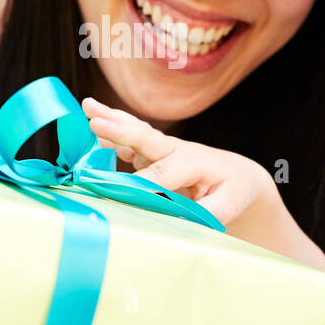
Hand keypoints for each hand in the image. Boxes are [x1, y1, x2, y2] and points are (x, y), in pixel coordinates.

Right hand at [81, 96, 276, 227]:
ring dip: (110, 119)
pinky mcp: (152, 150)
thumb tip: (186, 217)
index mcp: (193, 162)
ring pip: (135, 131)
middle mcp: (174, 149)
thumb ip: (210, 211)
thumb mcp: (229, 204)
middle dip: (120, 132)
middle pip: (145, 138)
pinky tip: (91, 120)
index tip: (118, 192)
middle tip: (95, 123)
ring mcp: (161, 148)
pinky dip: (111, 128)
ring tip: (88, 107)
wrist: (236, 173)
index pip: (163, 173)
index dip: (142, 183)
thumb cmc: (232, 189)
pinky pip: (130, 137)